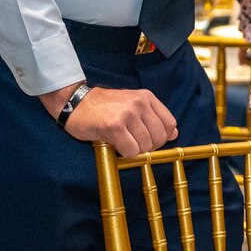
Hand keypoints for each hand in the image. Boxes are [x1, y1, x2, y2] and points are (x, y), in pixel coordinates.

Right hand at [39, 83, 177, 157]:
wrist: (76, 102)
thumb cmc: (104, 107)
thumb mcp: (132, 104)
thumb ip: (154, 117)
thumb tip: (174, 134)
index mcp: (146, 97)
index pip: (170, 123)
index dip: (163, 137)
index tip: (150, 140)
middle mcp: (139, 103)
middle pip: (159, 137)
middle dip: (148, 146)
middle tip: (133, 143)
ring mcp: (127, 114)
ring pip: (145, 146)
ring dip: (134, 150)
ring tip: (122, 142)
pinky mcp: (114, 126)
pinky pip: (131, 151)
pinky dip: (124, 153)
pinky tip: (115, 144)